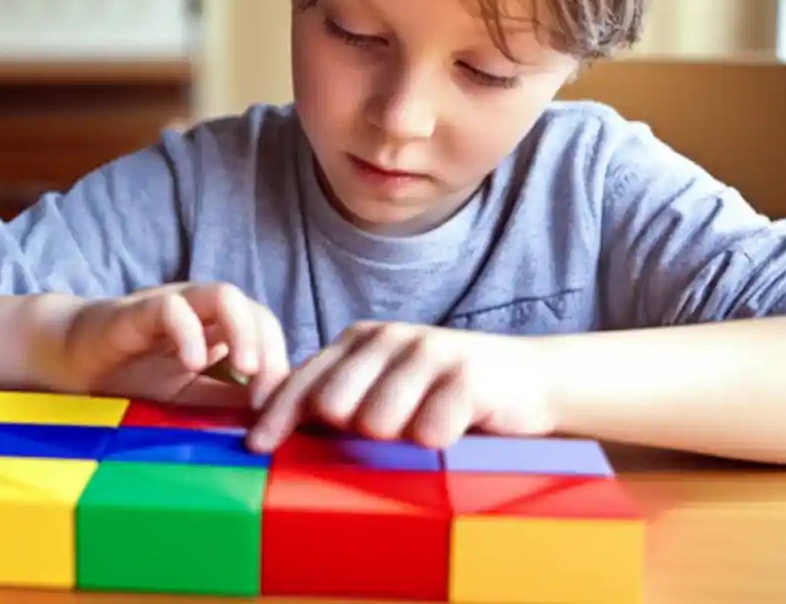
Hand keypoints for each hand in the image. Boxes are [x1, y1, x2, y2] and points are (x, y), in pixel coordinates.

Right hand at [25, 283, 289, 408]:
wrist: (67, 362)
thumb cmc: (128, 377)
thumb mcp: (187, 397)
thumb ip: (225, 400)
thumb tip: (273, 418)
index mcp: (217, 328)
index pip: (266, 331)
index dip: (278, 364)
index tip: (276, 408)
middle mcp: (201, 310)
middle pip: (255, 309)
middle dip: (270, 349)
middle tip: (267, 395)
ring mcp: (171, 305)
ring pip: (224, 295)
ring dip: (244, 331)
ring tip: (245, 370)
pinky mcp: (136, 310)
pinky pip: (170, 308)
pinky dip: (189, 333)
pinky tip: (193, 364)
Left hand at [246, 321, 555, 451]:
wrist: (529, 381)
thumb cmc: (444, 395)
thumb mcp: (385, 391)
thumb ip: (338, 403)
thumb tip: (272, 436)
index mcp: (360, 341)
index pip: (305, 381)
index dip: (277, 416)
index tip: (256, 448)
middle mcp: (388, 338)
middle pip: (334, 405)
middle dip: (351, 432)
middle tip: (390, 432)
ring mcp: (428, 352)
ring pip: (377, 422)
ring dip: (398, 439)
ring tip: (427, 428)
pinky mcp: (467, 375)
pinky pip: (428, 430)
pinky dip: (436, 441)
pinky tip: (453, 431)